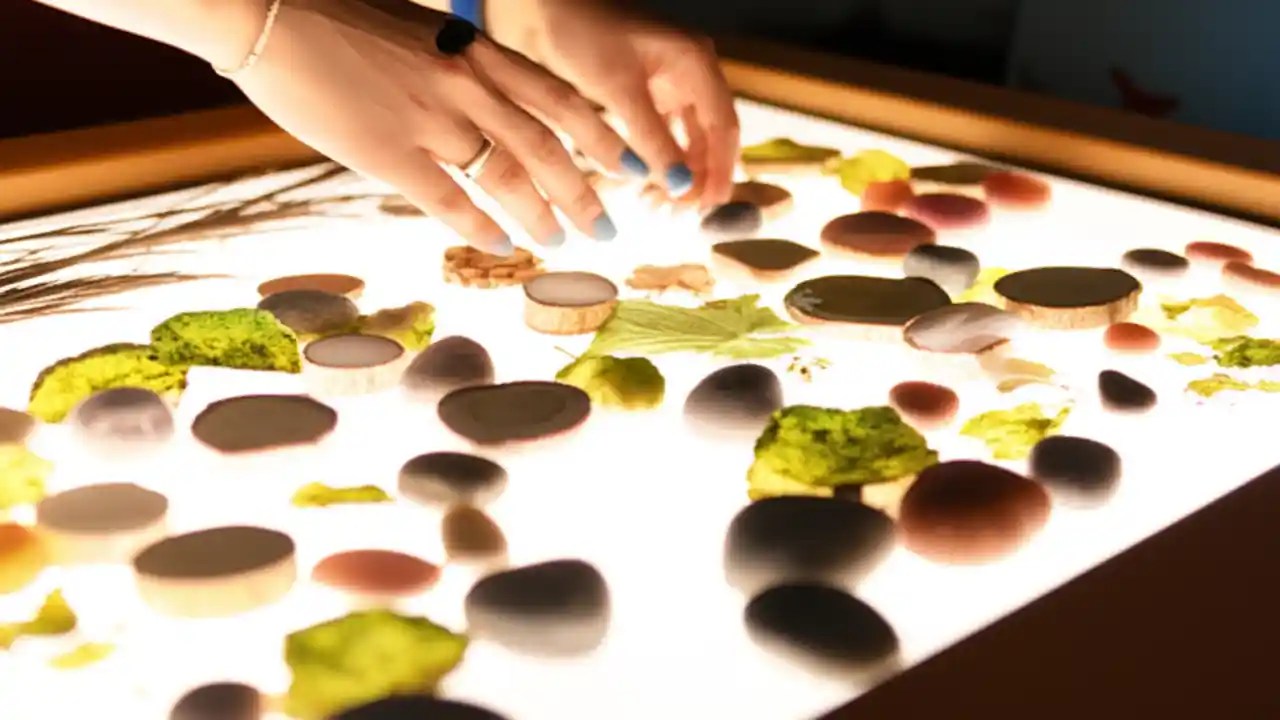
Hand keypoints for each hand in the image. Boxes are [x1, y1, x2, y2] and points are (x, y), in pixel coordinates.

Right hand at [230, 0, 629, 252]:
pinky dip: (482, 227)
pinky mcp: (388, 154)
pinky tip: (503, 244)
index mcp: (475, 51)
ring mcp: (428, 121)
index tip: (627, 166)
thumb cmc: (342, 16)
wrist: (270, 12)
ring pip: (507, 180)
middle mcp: (465, 85)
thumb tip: (492, 103)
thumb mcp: (421, 30)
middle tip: (605, 226)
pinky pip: (450, 201)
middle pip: (545, 149)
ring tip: (561, 241)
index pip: (559, 99)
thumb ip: (462, 66)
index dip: (600, 137)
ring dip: (542, 216)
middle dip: (583, 192)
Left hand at [494, 0, 740, 207]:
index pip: (723, 126)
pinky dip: (656, 161)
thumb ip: (652, 138)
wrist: (536, 7)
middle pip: (709, 135)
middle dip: (700, 176)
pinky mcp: (639, 92)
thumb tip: (680, 185)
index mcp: (694, 62)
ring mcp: (664, 83)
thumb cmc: (579, 32)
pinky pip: (661, 134)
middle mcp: (687, 72)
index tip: (711, 208)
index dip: (722, 169)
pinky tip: (644, 186)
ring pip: (685, 138)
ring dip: (678, 172)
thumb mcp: (619, 89)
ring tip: (662, 207)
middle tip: (682, 214)